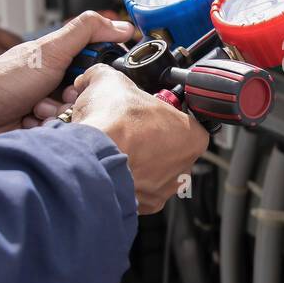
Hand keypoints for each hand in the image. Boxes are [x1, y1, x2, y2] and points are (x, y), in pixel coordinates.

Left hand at [0, 11, 135, 137]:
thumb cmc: (6, 80)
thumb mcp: (50, 50)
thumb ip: (85, 32)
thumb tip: (122, 25)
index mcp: (64, 62)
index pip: (100, 68)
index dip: (96, 76)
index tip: (83, 79)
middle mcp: (59, 85)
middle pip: (90, 97)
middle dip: (72, 100)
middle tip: (54, 97)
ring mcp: (51, 109)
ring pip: (76, 118)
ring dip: (57, 117)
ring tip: (35, 113)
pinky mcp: (45, 131)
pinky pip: (62, 135)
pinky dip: (47, 131)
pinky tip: (30, 126)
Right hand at [70, 64, 209, 213]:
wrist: (90, 159)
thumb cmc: (113, 124)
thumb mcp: (109, 81)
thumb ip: (107, 76)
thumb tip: (96, 76)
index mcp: (192, 135)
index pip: (185, 122)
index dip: (162, 115)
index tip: (145, 113)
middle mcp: (184, 166)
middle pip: (169, 149)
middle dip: (148, 140)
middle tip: (127, 130)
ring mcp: (164, 188)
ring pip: (153, 172)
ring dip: (136, 162)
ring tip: (116, 148)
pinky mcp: (143, 206)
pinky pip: (137, 191)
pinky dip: (124, 181)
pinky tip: (111, 167)